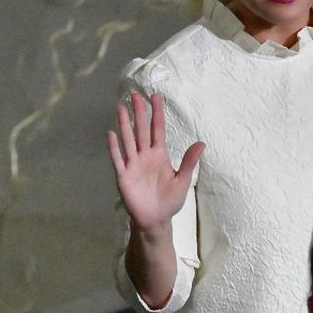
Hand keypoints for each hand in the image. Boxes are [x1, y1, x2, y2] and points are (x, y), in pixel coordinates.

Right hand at [107, 92, 204, 230]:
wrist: (155, 219)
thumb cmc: (169, 199)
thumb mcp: (183, 179)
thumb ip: (189, 161)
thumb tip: (202, 143)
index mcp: (159, 154)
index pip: (157, 129)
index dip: (156, 113)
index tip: (155, 97)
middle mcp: (145, 155)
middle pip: (141, 129)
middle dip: (139, 112)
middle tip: (135, 94)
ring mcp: (133, 164)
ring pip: (128, 140)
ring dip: (124, 124)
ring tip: (121, 107)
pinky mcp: (123, 175)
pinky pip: (118, 159)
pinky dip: (114, 147)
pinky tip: (111, 133)